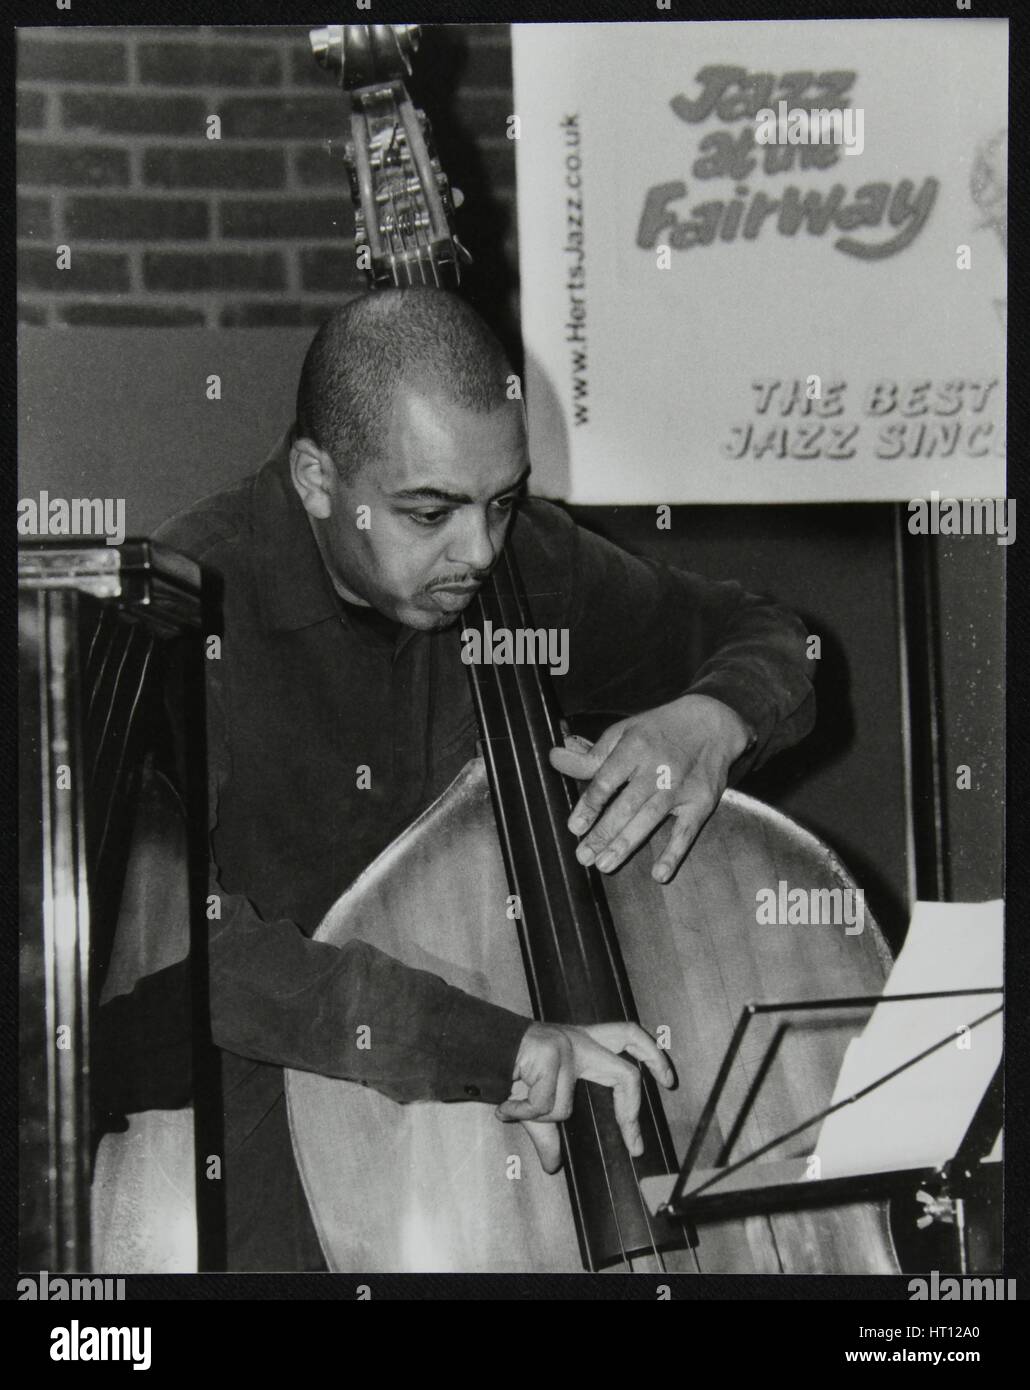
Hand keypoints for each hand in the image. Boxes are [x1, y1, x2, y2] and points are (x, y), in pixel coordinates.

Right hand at [495, 1020, 673, 1173]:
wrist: (475, 1050)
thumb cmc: (506, 1072)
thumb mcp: (532, 1108)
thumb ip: (548, 1134)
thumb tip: (552, 1166)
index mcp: (581, 1046)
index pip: (625, 1037)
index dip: (651, 1059)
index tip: (667, 1086)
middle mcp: (577, 1040)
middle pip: (629, 1032)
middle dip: (654, 1057)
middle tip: (668, 1083)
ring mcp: (562, 1044)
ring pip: (563, 1105)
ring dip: (536, 1117)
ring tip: (514, 1108)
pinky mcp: (547, 1052)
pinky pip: (543, 1105)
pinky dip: (522, 1114)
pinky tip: (506, 1108)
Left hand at [550, 694, 751, 884]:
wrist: (712, 724)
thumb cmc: (659, 731)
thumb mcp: (623, 733)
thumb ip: (590, 754)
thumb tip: (555, 758)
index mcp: (634, 747)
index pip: (607, 780)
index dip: (590, 805)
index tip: (574, 826)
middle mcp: (657, 768)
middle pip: (626, 805)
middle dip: (603, 833)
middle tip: (583, 856)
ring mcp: (680, 787)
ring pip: (650, 819)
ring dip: (626, 844)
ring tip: (604, 864)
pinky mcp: (701, 802)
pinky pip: (687, 831)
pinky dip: (674, 853)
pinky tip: (660, 874)